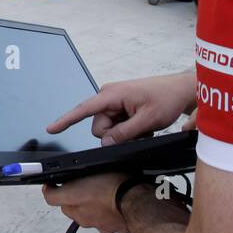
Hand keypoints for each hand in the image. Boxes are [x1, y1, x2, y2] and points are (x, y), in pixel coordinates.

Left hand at [42, 173, 131, 232]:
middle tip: (81, 187)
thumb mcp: (97, 167)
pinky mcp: (106, 229)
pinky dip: (102, 215)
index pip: (50, 196)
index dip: (50, 188)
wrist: (139, 206)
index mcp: (72, 197)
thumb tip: (77, 168)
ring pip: (83, 215)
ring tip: (100, 195)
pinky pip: (99, 222)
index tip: (51, 184)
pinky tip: (112, 206)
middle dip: (70, 198)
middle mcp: (79, 214)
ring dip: (87, 207)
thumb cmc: (119, 185)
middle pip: (66, 207)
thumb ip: (82, 171)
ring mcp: (93, 223)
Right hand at [47, 72, 195, 145]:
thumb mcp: (147, 120)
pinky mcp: (120, 107)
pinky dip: (129, 129)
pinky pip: (116, 126)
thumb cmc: (166, 98)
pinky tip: (142, 124)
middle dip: (116, 135)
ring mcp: (114, 102)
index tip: (51, 129)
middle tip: (138, 129)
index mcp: (111, 94)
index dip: (66, 120)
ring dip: (125, 133)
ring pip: (108, 130)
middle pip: (99, 128)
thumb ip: (124, 133)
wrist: (181, 90)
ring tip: (143, 126)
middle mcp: (108, 96)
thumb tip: (105, 142)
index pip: (83, 110)